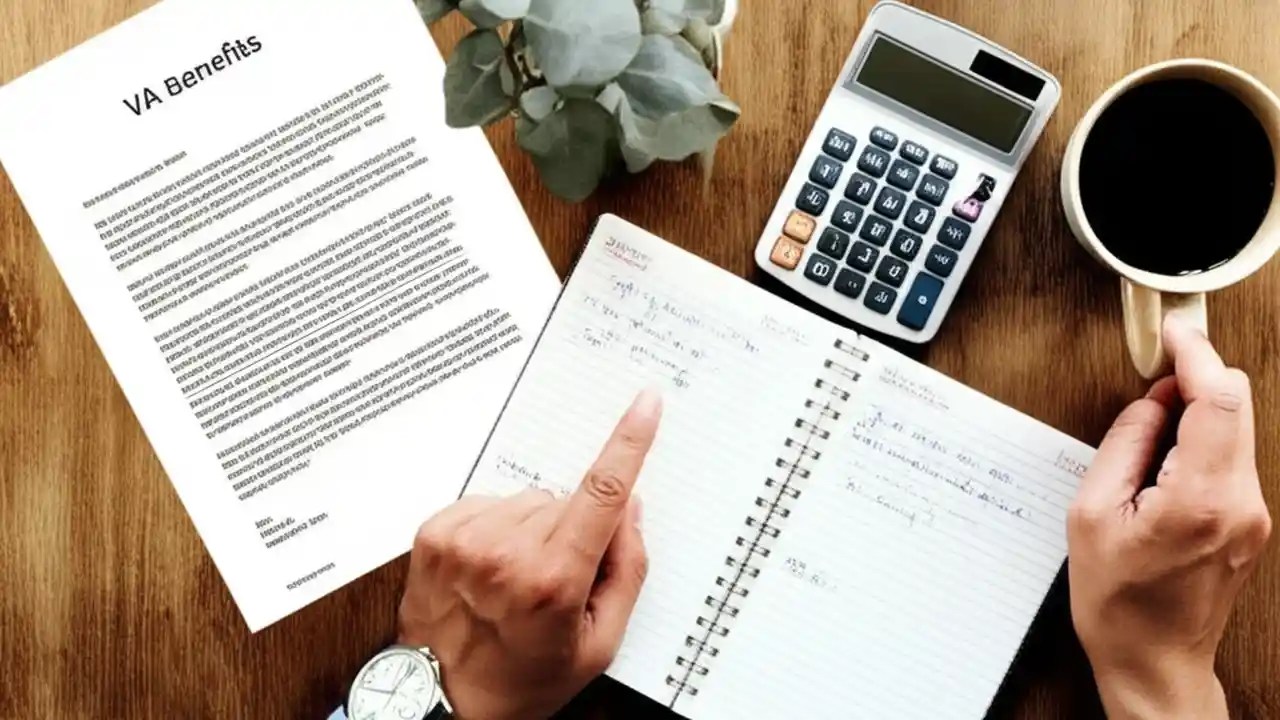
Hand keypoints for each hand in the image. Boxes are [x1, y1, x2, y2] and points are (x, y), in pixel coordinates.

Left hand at [397, 390, 661, 719]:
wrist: (441, 701)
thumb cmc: (524, 680)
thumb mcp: (599, 644)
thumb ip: (627, 571)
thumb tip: (630, 510)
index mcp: (554, 580)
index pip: (601, 494)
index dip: (629, 444)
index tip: (645, 406)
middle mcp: (506, 551)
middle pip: (567, 501)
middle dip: (575, 530)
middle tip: (557, 581)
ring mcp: (466, 538)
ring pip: (530, 500)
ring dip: (533, 528)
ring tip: (516, 579)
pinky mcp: (437, 531)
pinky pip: (491, 501)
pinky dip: (498, 527)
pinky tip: (490, 569)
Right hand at [1067, 318, 1271, 718]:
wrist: (1154, 661)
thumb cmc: (1118, 603)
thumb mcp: (1090, 515)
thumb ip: (1123, 446)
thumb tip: (1149, 403)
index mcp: (1199, 499)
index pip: (1218, 399)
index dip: (1196, 354)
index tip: (1175, 332)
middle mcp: (1241, 504)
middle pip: (1236, 405)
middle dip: (1194, 380)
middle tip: (1151, 380)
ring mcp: (1254, 514)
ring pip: (1235, 429)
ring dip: (1195, 415)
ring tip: (1146, 444)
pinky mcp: (1252, 521)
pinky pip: (1232, 458)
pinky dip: (1201, 443)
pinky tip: (1164, 467)